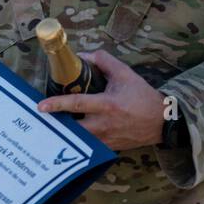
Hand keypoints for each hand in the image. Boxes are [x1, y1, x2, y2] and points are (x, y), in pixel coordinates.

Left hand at [36, 49, 164, 150]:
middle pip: (72, 129)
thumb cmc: (142, 96)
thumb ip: (103, 61)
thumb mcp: (125, 74)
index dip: (58, 104)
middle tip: (41, 121)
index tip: (41, 106)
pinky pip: (87, 148)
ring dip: (65, 135)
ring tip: (50, 129)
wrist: (162, 121)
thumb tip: (82, 55)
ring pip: (78, 141)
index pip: (77, 104)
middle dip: (56, 126)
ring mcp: (106, 139)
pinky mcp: (108, 148)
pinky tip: (67, 138)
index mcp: (107, 105)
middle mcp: (104, 124)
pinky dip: (76, 143)